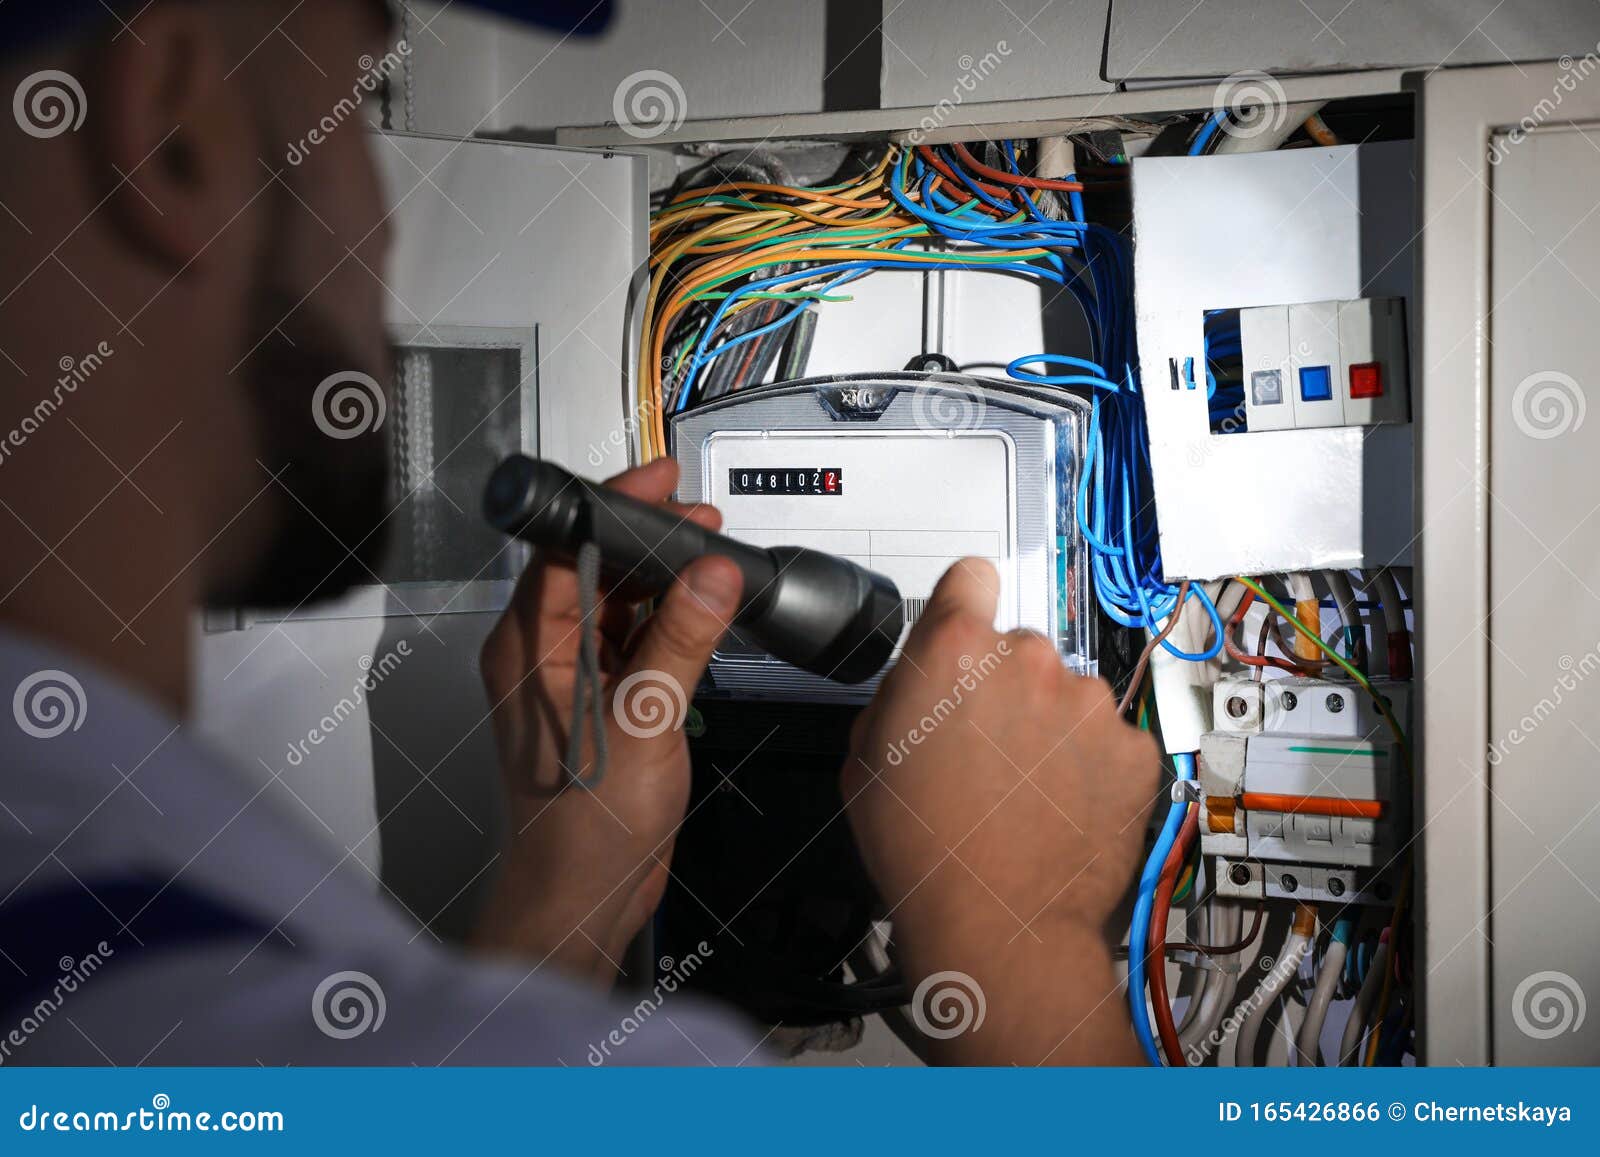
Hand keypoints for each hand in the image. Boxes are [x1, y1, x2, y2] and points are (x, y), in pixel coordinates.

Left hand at [470, 458, 741, 983]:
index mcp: (527, 649)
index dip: (614, 504)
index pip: (565, 546)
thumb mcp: (644, 721)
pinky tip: (698, 619)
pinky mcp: (596, 707)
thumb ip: (680, 640)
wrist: (582, 899)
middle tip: (699, 523)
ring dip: (658, 583)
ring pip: (612, 606)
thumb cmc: (583, 828)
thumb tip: (710, 575)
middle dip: (647, 540)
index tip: (660, 481)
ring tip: (707, 563)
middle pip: (591, 569)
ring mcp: (566, 682)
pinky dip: (663, 625)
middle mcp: (539, 658)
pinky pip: (627, 644)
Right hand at [843, 558, 1160, 1062]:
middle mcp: (1028, 661)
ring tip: (1024, 790)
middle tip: (985, 749)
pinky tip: (1060, 807)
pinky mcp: (1133, 748)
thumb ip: (901, 695)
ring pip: (1066, 695)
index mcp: (954, 652)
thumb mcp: (866, 758)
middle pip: (1018, 648)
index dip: (966, 602)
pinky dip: (1090, 766)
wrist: (999, 924)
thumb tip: (921, 680)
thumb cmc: (925, 852)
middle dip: (1004, 687)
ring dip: (1050, 727)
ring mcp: (1087, 704)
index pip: (971, 577)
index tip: (970, 622)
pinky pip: (1108, 739)